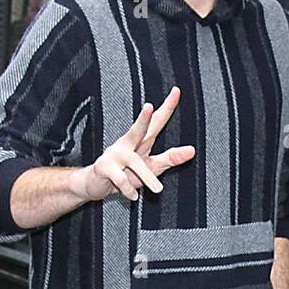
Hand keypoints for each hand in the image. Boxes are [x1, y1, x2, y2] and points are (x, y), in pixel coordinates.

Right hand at [78, 87, 194, 202]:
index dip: (167, 107)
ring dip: (147, 176)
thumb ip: (171, 158)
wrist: (95, 184)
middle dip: (143, 119)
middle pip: (137, 130)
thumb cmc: (127, 172)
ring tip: (159, 190)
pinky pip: (120, 179)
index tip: (177, 90)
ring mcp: (114, 155)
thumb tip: (193, 150)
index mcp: (141, 140)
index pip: (157, 121)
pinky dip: (128, 190)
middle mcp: (128, 143)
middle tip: (149, 106)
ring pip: (133, 162)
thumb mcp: (152, 166)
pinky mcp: (104, 168)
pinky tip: (133, 198)